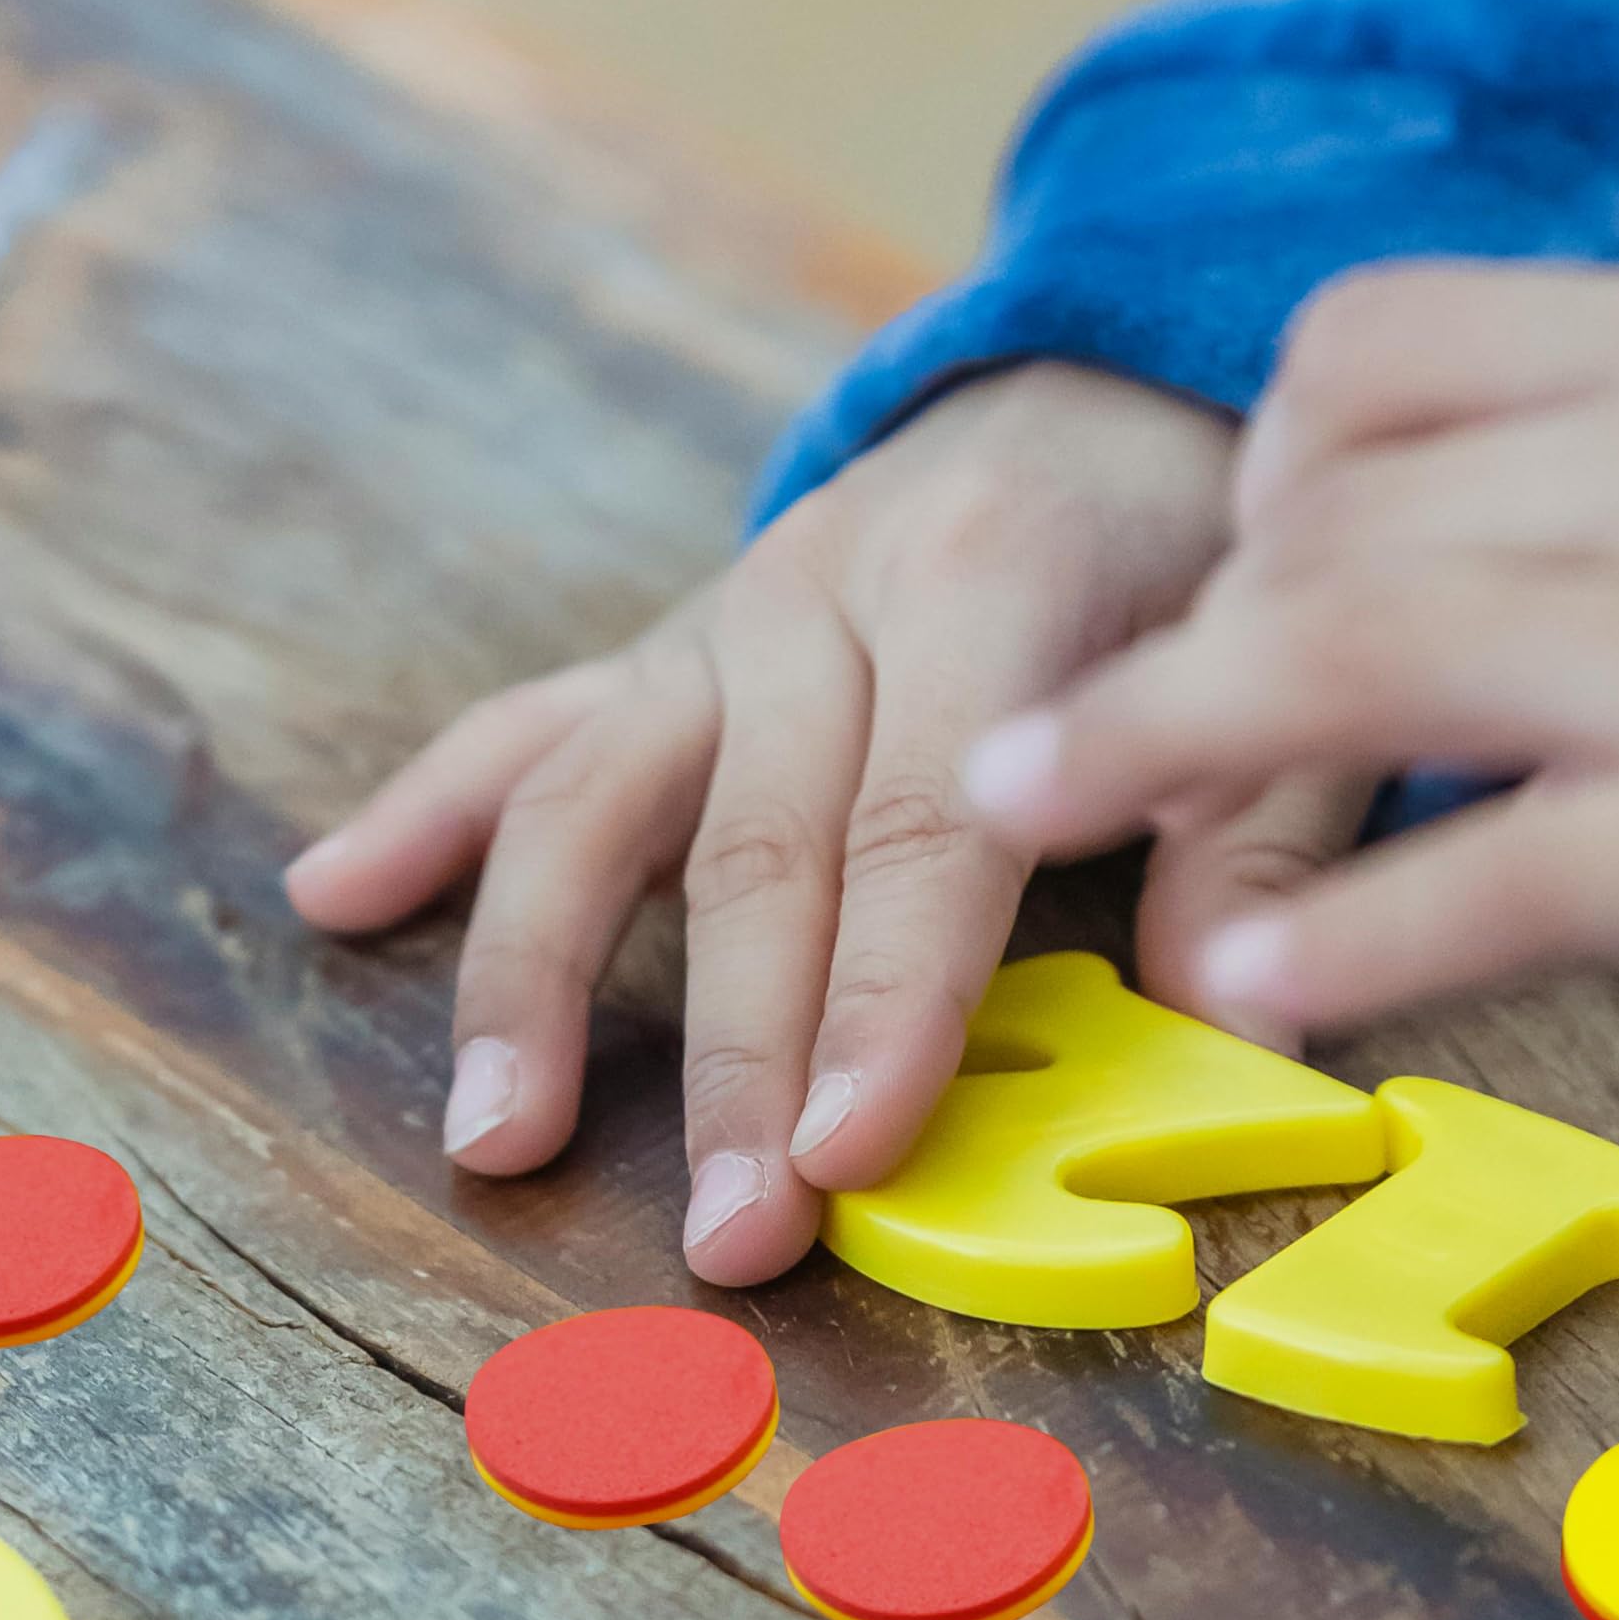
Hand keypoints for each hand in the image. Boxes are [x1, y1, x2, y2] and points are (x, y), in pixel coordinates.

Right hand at [288, 364, 1269, 1283]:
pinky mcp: (664, 653)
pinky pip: (528, 730)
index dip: (884, 996)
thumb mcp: (1286, 670)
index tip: (846, 1154)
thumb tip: (1210, 1017)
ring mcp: (717, 622)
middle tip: (724, 1239)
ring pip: (595, 797)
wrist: (1103, 380)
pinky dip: (427, 811)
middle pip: (754, 848)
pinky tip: (332, 895)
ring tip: (492, 1133)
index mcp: (988, 584)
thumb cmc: (1203, 556)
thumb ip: (1255, 835)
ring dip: (532, 972)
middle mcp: (820, 594)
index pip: (924, 823)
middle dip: (735, 1057)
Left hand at [963, 263, 1618, 1041]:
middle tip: (1078, 753)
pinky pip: (1498, 873)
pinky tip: (1244, 984)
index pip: (1363, 350)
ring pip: (1354, 649)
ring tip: (1014, 811)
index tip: (1219, 584)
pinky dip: (1348, 934)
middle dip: (1175, 641)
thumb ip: (1603, 476)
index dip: (1247, 475)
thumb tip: (1382, 551)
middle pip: (1320, 515)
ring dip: (1152, 740)